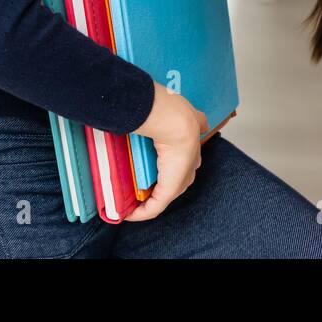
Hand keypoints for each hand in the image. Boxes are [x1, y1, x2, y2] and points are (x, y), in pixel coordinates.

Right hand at [127, 82, 208, 220]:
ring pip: (166, 192)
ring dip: (150, 198)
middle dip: (162, 184)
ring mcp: (182, 176)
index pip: (187, 161)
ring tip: (133, 198)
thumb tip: (177, 109)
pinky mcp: (170, 188)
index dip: (173, 166)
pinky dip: (143, 212)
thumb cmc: (171, 110)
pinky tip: (130, 215)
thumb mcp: (175, 106)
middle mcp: (190, 162)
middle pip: (178, 180)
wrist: (176, 120)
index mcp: (191, 143)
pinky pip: (156, 205)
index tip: (155, 165)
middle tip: (141, 183)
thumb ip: (176, 109)